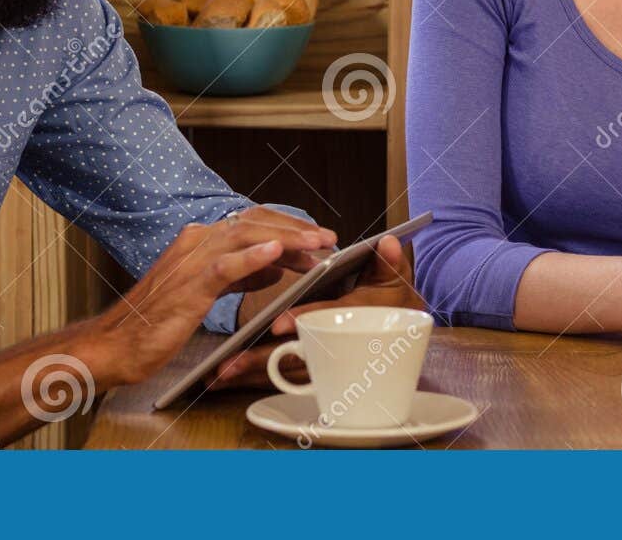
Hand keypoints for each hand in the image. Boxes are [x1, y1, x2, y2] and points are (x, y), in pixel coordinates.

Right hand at [80, 207, 336, 388]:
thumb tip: (275, 262)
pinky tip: (277, 254)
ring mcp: (191, 261)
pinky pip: (225, 266)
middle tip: (328, 239)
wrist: (116, 345)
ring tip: (316, 244)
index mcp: (200, 241)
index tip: (318, 237)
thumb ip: (240, 274)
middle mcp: (196, 242)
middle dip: (296, 229)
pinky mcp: (188, 287)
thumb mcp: (207, 291)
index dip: (289, 226)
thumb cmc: (157, 321)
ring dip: (287, 238)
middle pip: (255, 223)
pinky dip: (253, 257)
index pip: (253, 222)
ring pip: (246, 237)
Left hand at [210, 236, 417, 387]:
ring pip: (284, 369)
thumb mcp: (393, 279)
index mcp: (355, 318)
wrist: (402, 330)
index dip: (303, 321)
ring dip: (252, 373)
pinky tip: (227, 376)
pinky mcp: (311, 366)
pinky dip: (255, 376)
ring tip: (219, 373)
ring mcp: (324, 360)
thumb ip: (388, 262)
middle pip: (296, 355)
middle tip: (228, 366)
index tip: (278, 325)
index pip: (327, 319)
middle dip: (262, 360)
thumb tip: (388, 243)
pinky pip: (280, 373)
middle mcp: (337, 344)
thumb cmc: (394, 300)